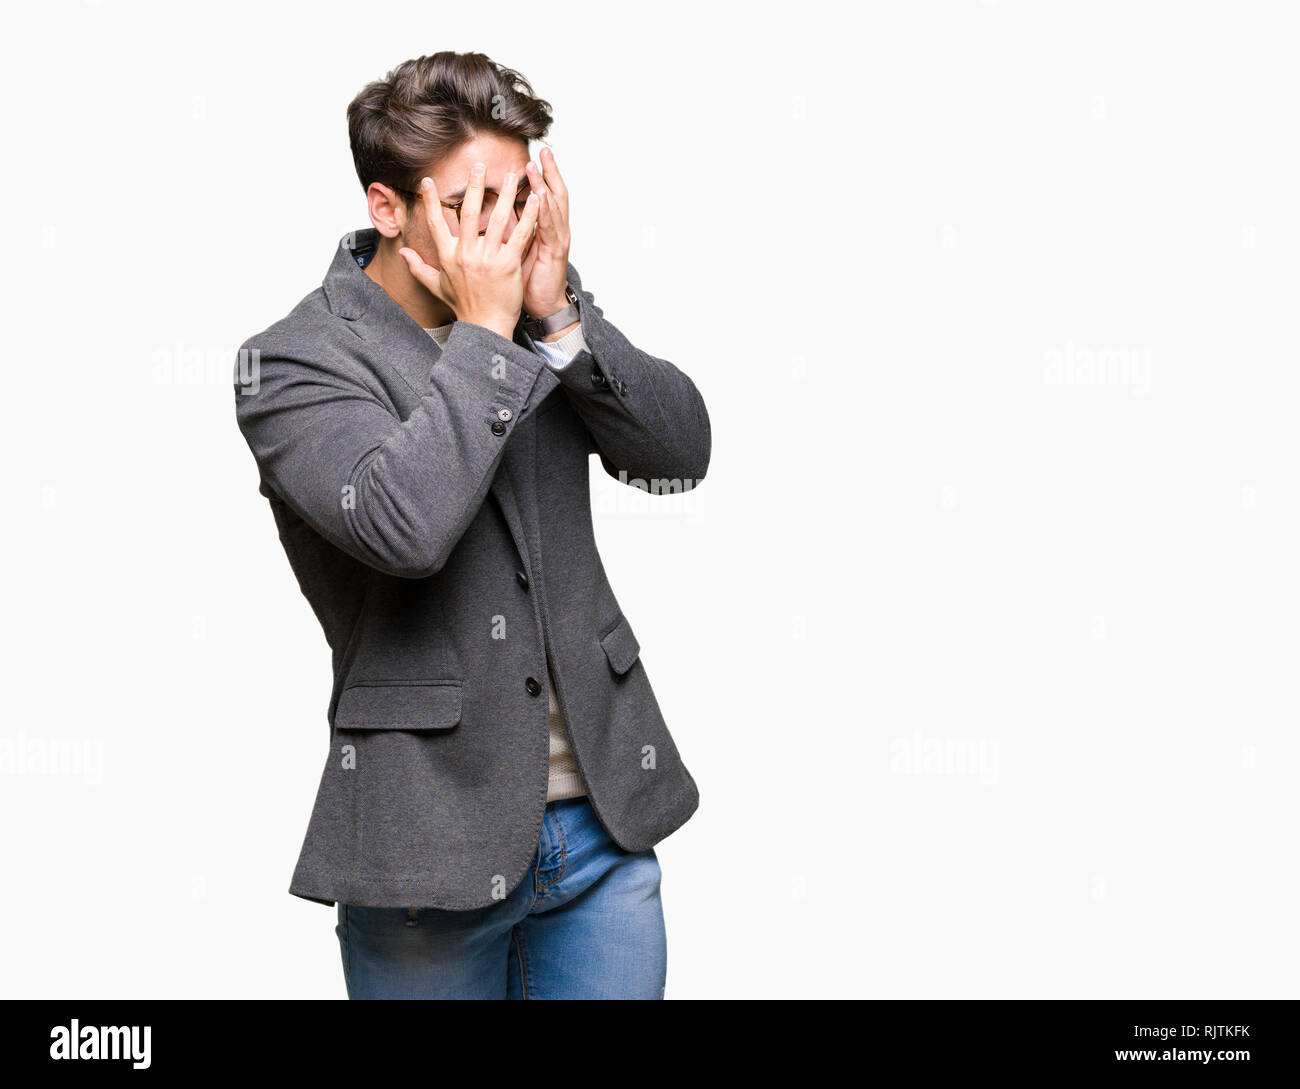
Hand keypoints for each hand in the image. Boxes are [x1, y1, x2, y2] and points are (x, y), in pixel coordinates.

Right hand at [398, 163, 539, 340]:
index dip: (431, 201)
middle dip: (473, 186)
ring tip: (511, 175)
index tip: (427, 181)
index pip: (436, 223)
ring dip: (504, 194)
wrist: (485, 327)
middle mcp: (466, 255)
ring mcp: (487, 259)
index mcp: (448, 256)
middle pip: (468, 213)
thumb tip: (402, 252)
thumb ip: (419, 267)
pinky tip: (534, 199)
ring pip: (496, 219)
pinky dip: (528, 216)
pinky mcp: (508, 265)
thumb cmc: (464, 307)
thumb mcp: (437, 287)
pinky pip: (519, 235)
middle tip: (478, 165)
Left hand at [522, 148, 572, 318]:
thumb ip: (507, 230)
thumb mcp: (514, 249)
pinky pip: (551, 227)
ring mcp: (557, 239)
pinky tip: (540, 195)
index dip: (540, 176)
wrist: (542, 306)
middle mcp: (554, 230)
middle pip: (555, 194)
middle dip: (550, 172)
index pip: (543, 196)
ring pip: (555, 206)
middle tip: (544, 151)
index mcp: (544, 228)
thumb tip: (491, 212)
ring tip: (538, 166)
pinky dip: (546, 210)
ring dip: (547, 185)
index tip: (532, 156)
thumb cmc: (528, 279)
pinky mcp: (556, 252)